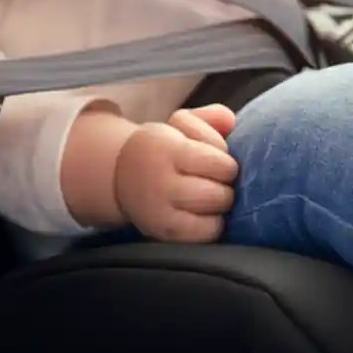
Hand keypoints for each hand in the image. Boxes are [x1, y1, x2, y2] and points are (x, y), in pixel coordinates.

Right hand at [114, 105, 238, 242]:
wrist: (121, 175)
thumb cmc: (163, 148)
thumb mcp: (181, 124)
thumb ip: (210, 118)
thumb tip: (231, 122)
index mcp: (167, 149)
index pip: (218, 162)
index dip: (226, 163)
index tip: (220, 162)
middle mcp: (161, 183)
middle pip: (219, 193)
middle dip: (226, 186)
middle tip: (218, 182)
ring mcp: (161, 212)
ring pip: (215, 215)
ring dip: (221, 206)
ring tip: (212, 196)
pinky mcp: (165, 233)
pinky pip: (206, 234)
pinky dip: (213, 225)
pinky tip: (205, 214)